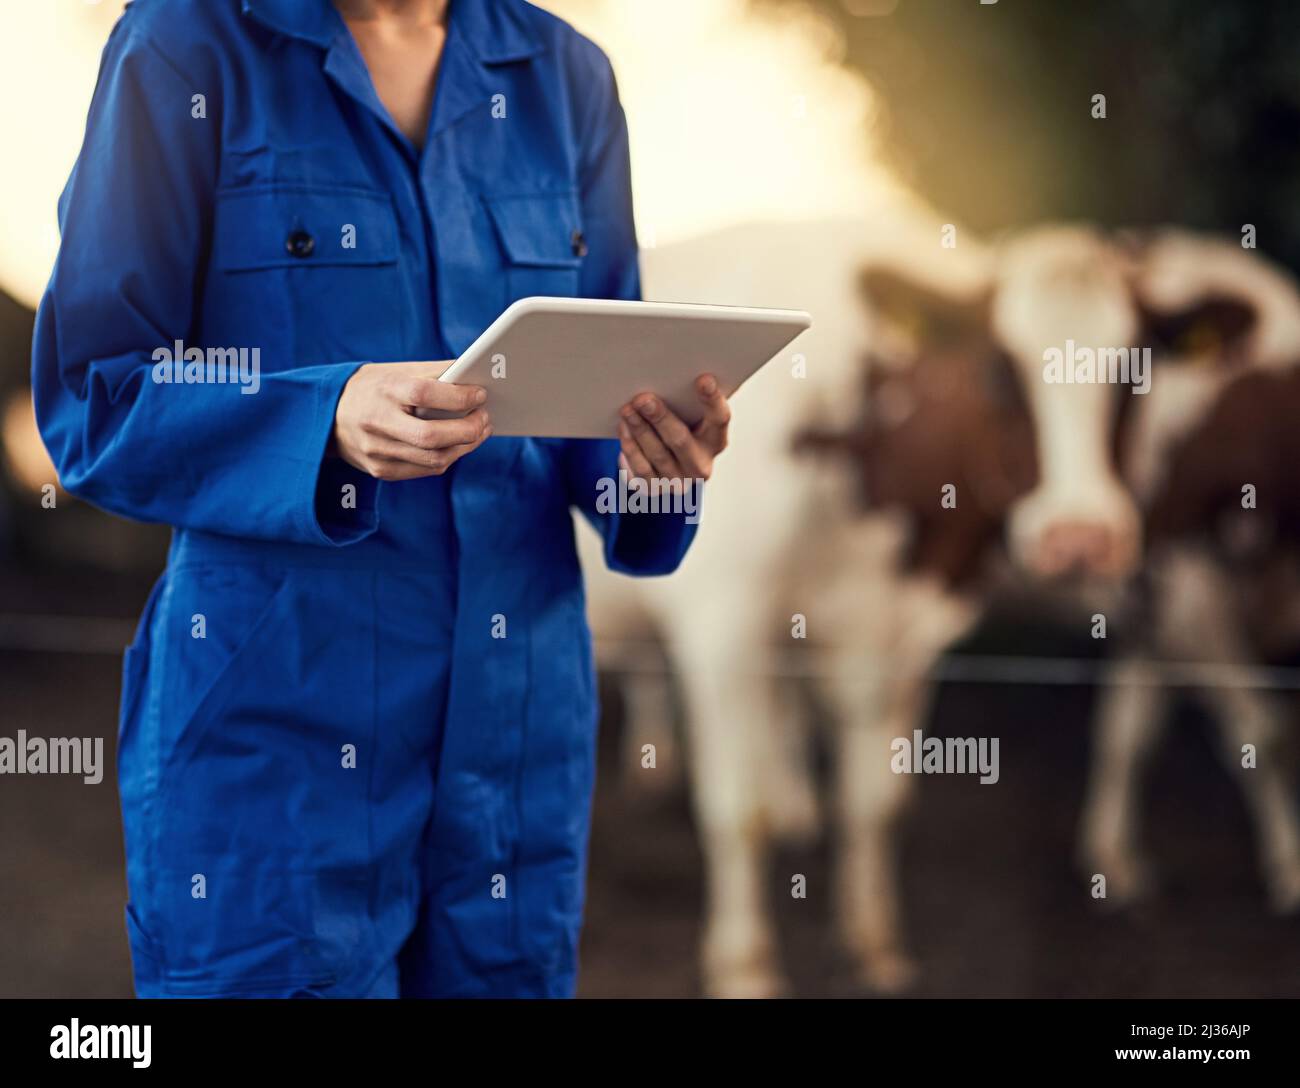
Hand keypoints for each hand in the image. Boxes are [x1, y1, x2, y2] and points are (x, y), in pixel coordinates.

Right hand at [333, 361, 490, 480]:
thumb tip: (478, 373)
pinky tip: (459, 445)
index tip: (480, 394)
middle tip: (486, 419)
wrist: (327, 415)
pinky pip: (424, 470)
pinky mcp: (380, 471)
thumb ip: (436, 372)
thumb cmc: (374, 388)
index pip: (425, 394)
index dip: (458, 397)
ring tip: (479, 432)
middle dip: (468, 430)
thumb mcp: (397, 371)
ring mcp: (377, 451)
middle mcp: (377, 423)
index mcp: (382, 390)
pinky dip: (448, 458)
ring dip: (465, 447)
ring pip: (433, 459)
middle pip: (432, 437)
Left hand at [617, 374, 730, 482]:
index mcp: (716, 440)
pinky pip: (641, 469)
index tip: (703, 379)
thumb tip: (681, 364)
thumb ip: (690, 396)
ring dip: (640, 430)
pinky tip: (623, 428)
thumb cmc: (680, 428)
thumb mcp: (691, 414)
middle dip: (661, 418)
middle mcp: (701, 465)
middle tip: (644, 399)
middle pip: (681, 440)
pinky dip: (631, 447)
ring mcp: (678, 481)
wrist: (668, 466)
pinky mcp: (655, 489)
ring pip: (658, 455)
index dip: (712, 400)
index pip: (720, 419)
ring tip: (627, 409)